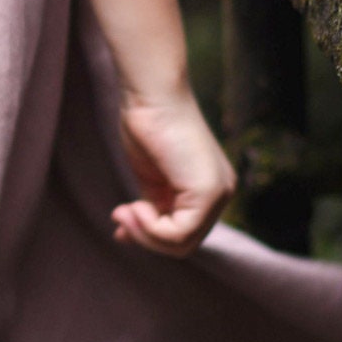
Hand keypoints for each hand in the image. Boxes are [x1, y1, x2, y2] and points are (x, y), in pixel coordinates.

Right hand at [111, 89, 234, 255]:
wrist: (152, 96)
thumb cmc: (148, 127)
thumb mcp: (151, 178)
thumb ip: (152, 206)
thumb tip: (129, 235)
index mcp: (209, 190)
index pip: (184, 234)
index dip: (150, 236)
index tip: (120, 221)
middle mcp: (221, 193)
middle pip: (184, 245)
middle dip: (146, 238)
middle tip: (120, 216)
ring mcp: (218, 194)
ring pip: (181, 244)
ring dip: (146, 235)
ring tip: (125, 212)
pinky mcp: (208, 192)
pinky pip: (178, 234)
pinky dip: (150, 228)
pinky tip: (136, 206)